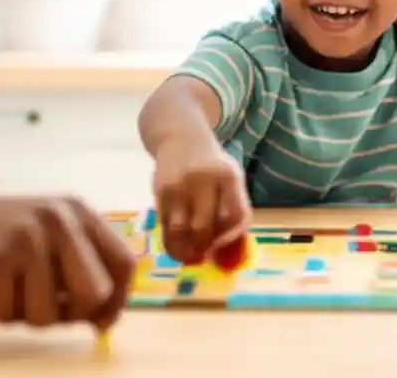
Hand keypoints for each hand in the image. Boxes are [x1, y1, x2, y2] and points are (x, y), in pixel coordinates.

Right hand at [0, 194, 133, 329]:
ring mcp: (28, 237)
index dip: (118, 301)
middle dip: (69, 315)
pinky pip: (9, 315)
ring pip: (50, 315)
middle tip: (34, 305)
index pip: (125, 262)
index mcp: (76, 211)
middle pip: (96, 295)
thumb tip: (106, 320)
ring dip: (21, 315)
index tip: (100, 322)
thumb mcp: (38, 240)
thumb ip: (75, 269)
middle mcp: (59, 219)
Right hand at [153, 138, 250, 264]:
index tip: (225, 247)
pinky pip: (165, 226)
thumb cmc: (212, 165)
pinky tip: (178, 247)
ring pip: (180, 230)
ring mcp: (179, 186)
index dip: (231, 238)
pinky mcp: (160, 193)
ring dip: (185, 251)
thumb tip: (233, 252)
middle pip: (205, 226)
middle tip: (206, 256)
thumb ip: (236, 207)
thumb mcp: (231, 177)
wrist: (181, 139)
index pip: (234, 215)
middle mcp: (203, 180)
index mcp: (228, 176)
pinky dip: (171, 242)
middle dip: (206, 248)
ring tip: (190, 257)